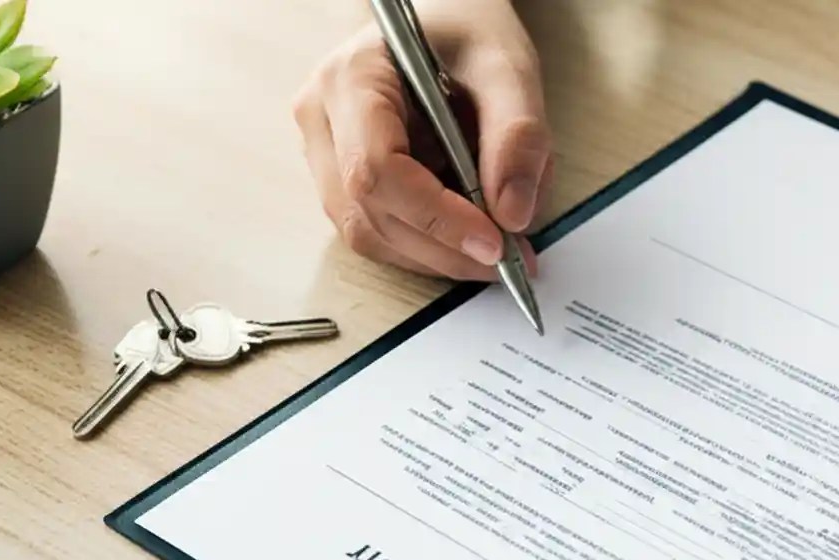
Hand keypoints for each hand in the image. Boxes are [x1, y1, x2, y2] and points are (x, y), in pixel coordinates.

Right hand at [291, 0, 552, 280]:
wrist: (442, 20)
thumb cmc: (465, 30)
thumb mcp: (506, 66)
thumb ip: (517, 135)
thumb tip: (513, 214)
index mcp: (351, 78)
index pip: (375, 169)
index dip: (434, 217)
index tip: (492, 242)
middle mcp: (321, 119)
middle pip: (367, 213)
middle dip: (442, 248)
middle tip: (509, 257)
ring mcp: (323, 152)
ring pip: (366, 234)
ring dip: (434, 255)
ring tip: (494, 248)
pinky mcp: (340, 177)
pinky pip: (375, 230)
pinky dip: (424, 245)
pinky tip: (464, 233)